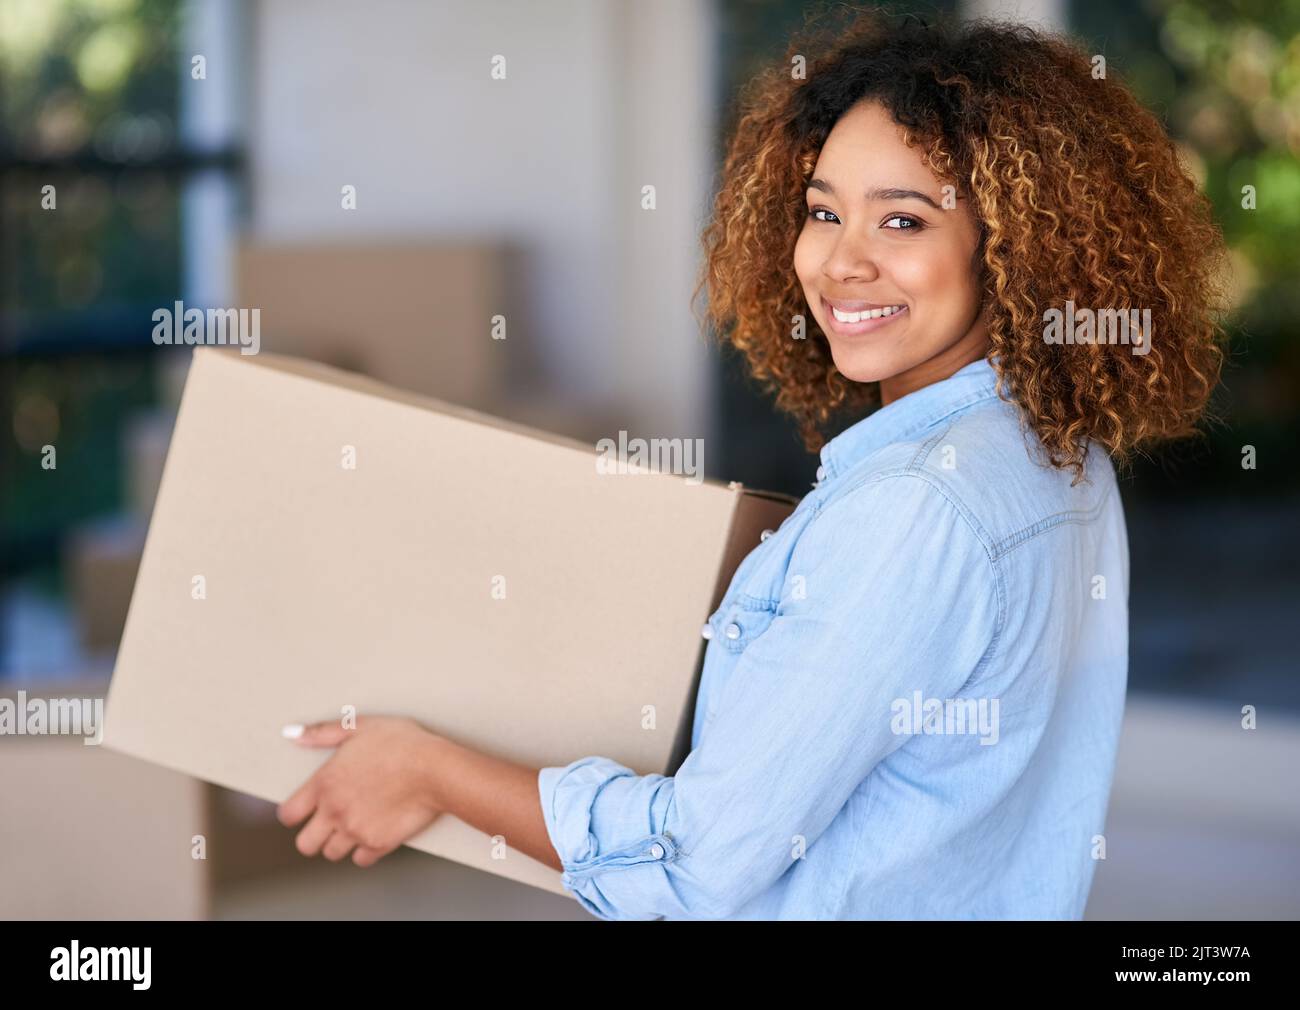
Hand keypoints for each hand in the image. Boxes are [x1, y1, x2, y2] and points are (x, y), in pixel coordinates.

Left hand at [276, 715, 445, 867]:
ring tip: (356, 825)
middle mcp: (334, 812)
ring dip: (340, 843)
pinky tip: (375, 832)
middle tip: (329, 824)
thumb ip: (323, 732)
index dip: (294, 814)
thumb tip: (292, 734)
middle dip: (314, 836)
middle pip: (305, 844)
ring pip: (332, 854)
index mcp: (324, 784)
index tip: (305, 810)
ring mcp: (355, 831)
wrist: (436, 768)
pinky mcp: (378, 845)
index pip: (288, 815)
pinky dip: (366, 850)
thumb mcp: (360, 726)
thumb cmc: (401, 743)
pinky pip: (361, 859)